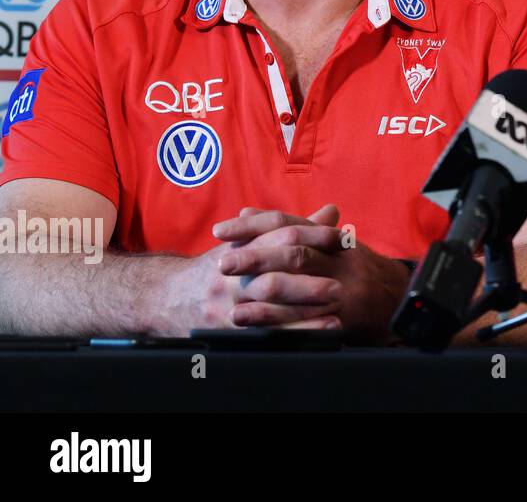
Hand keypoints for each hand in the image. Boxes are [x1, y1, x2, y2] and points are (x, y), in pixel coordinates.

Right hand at [157, 209, 339, 334]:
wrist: (166, 297)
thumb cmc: (221, 267)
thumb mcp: (248, 241)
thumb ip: (292, 229)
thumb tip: (332, 212)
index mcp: (243, 245)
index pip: (280, 233)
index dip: (313, 234)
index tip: (342, 238)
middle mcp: (235, 271)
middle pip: (274, 267)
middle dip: (309, 273)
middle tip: (341, 282)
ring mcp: (230, 301)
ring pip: (269, 303)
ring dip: (305, 307)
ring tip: (336, 308)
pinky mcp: (228, 329)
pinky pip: (265, 331)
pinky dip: (295, 332)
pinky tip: (320, 333)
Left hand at [212, 205, 410, 340]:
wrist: (397, 297)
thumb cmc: (353, 268)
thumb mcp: (327, 242)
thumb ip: (287, 228)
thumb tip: (246, 213)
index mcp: (329, 237)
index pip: (288, 223)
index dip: (254, 226)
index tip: (222, 230)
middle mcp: (336, 259)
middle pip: (292, 252)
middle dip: (254, 257)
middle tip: (222, 263)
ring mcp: (340, 287)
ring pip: (297, 284)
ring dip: (258, 292)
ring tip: (227, 296)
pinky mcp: (341, 315)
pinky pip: (303, 317)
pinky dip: (272, 319)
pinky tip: (247, 319)